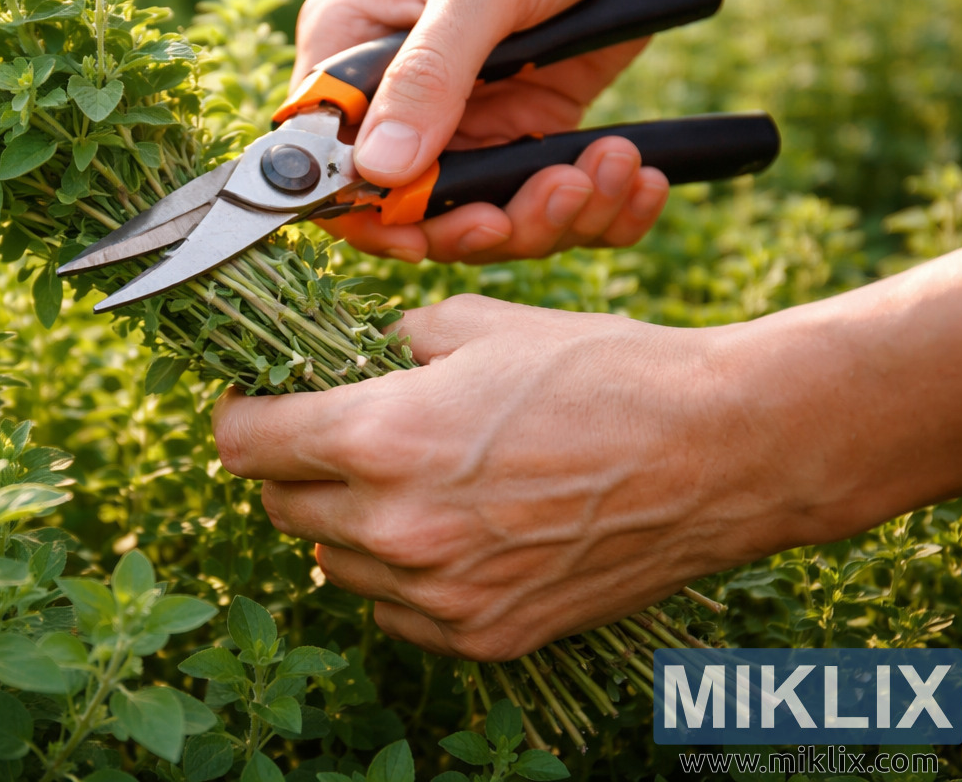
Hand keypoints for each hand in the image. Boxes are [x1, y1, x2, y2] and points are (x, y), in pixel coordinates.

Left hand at [212, 295, 799, 659]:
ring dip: (345, 520)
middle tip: (333, 433)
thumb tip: (352, 362)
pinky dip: (399, 575)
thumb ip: (389, 346)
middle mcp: (398, 529)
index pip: (245, 445)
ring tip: (403, 480)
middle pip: (279, 507)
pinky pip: (395, 612)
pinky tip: (446, 532)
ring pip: (333, 563)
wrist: (720, 451)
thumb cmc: (604, 373)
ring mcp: (442, 595)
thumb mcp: (478, 325)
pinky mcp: (485, 635)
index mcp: (382, 439)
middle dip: (291, 465)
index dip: (241, 415)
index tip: (255, 403)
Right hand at [296, 0, 676, 264]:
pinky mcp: (527, 134)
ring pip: (486, 220)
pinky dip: (599, 210)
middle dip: (485, 222)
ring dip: (554, 214)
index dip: (364, 209)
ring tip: (615, 165)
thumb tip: (378, 169)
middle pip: (410, 210)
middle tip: (552, 197)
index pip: (325, 155)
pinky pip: (549, 205)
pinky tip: (637, 179)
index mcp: (351, 44)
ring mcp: (465, 122)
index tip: (422, 232)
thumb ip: (429, 75)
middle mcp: (398, 96)